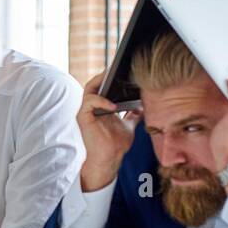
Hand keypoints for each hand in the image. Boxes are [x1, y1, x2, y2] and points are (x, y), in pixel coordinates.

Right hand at [76, 70, 139, 190]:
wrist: (110, 159)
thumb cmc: (116, 144)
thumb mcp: (129, 125)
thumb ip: (133, 114)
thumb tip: (144, 105)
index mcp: (99, 107)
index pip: (101, 86)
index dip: (109, 76)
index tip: (120, 69)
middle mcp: (90, 107)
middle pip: (94, 83)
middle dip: (104, 75)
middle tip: (115, 69)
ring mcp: (85, 111)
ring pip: (89, 89)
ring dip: (100, 82)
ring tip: (112, 79)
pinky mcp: (82, 117)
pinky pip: (89, 102)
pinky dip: (101, 101)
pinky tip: (113, 105)